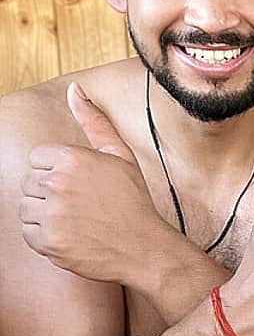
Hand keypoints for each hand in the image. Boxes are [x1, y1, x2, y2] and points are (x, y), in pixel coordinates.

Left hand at [19, 83, 169, 281]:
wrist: (144, 247)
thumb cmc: (133, 201)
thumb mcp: (120, 156)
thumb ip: (94, 121)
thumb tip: (74, 89)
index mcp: (73, 158)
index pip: (38, 159)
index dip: (58, 172)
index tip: (80, 186)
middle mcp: (58, 183)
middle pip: (29, 183)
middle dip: (50, 194)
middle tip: (81, 205)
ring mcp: (52, 213)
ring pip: (26, 208)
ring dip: (45, 216)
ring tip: (76, 220)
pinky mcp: (47, 240)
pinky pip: (29, 234)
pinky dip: (46, 238)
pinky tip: (71, 236)